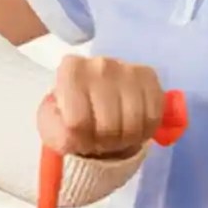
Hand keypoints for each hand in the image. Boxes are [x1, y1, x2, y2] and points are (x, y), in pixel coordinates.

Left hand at [37, 55, 163, 158]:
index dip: (80, 141)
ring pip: (132, 125)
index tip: (80, 141)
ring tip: (116, 136)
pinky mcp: (150, 77)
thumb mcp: (54, 125)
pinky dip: (144, 132)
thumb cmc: (73, 110)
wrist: (96, 96)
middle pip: (108, 126)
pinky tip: (133, 129)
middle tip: (101, 142)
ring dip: (125, 140)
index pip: (78, 122)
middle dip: (104, 143)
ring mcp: (128, 69)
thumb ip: (57, 133)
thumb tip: (70, 139)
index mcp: (71, 71)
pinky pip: (153, 118)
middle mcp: (99, 64)